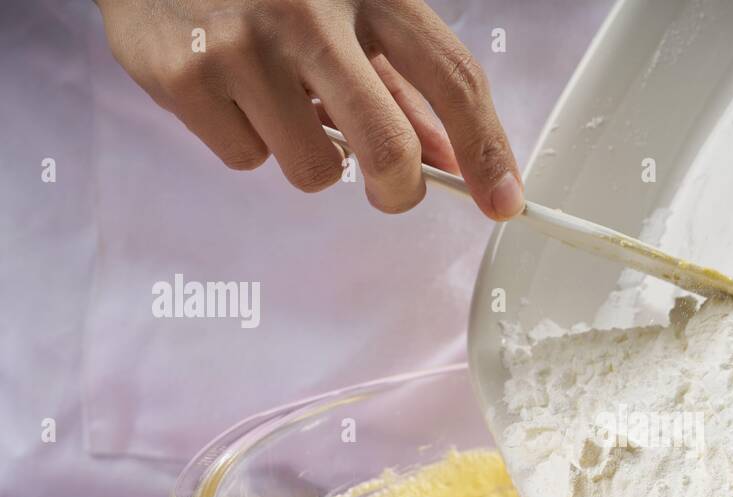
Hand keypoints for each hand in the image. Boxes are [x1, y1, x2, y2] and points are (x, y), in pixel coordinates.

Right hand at [96, 0, 523, 217]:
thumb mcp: (347, 8)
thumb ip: (401, 82)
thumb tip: (450, 159)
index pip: (453, 80)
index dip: (488, 151)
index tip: (505, 201)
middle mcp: (310, 11)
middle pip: (387, 147)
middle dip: (398, 189)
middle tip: (391, 189)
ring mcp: (244, 45)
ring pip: (313, 170)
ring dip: (306, 154)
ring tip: (277, 99)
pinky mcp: (185, 76)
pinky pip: (246, 160)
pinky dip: (246, 139)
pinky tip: (230, 89)